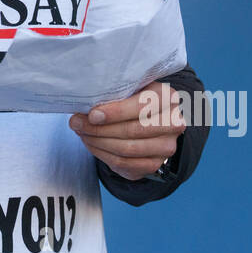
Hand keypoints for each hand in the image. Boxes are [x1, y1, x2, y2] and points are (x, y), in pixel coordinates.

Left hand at [69, 81, 186, 180]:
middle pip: (133, 130)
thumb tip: (84, 106)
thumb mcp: (129, 88)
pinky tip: (92, 144)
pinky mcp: (154, 164)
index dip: (115, 112)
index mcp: (168, 97)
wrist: (148, 120)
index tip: (92, 114)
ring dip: (98, 142)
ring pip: (127, 149)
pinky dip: (103, 155)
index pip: (142, 106)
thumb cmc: (133, 99)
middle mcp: (174, 123)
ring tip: (82, 133)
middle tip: (77, 124)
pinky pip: (124, 164)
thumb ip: (113, 93)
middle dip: (100, 129)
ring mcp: (166, 146)